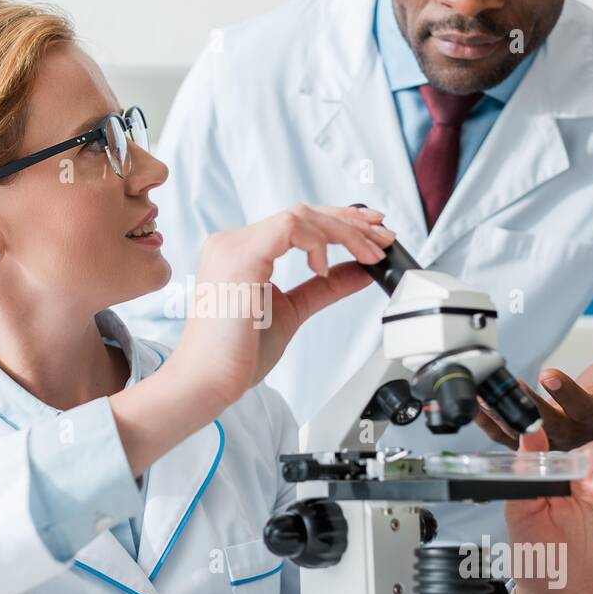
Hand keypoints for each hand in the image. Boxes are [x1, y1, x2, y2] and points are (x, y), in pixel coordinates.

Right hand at [170, 204, 392, 412]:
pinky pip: (290, 227)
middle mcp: (234, 243)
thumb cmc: (236, 355)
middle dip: (350, 223)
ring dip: (343, 232)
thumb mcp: (293, 311)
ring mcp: (235, 246)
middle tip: (383, 238)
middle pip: (302, 213)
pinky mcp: (241, 256)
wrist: (209, 380)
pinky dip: (317, 241)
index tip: (370, 233)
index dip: (338, 223)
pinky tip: (325, 265)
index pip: (297, 223)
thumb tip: (359, 270)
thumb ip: (324, 287)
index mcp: (242, 253)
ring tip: (368, 253)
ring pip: (301, 216)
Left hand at [476, 329, 592, 450]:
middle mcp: (569, 436)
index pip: (581, 406)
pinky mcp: (529, 447)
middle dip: (527, 406)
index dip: (565, 392)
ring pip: (522, 434)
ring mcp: (547, 444)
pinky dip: (488, 424)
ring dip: (500, 416)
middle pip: (547, 424)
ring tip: (482, 396)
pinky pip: (506, 438)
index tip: (548, 373)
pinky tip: (474, 408)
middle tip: (508, 386)